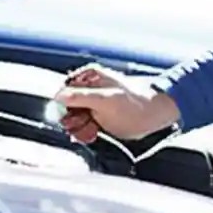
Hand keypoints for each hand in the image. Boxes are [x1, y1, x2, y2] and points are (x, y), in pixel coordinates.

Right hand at [54, 64, 179, 142]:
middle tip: (85, 126)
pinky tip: (92, 135)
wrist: (154, 115)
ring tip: (91, 132)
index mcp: (88, 77)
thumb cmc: (135, 104)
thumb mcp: (105, 100)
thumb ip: (80, 97)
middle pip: (66, 107)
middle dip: (72, 120)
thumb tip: (58, 96)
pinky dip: (84, 132)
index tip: (74, 117)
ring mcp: (93, 102)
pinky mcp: (98, 115)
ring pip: (74, 118)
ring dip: (79, 128)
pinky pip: (83, 125)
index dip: (64, 107)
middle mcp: (89, 88)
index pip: (63, 92)